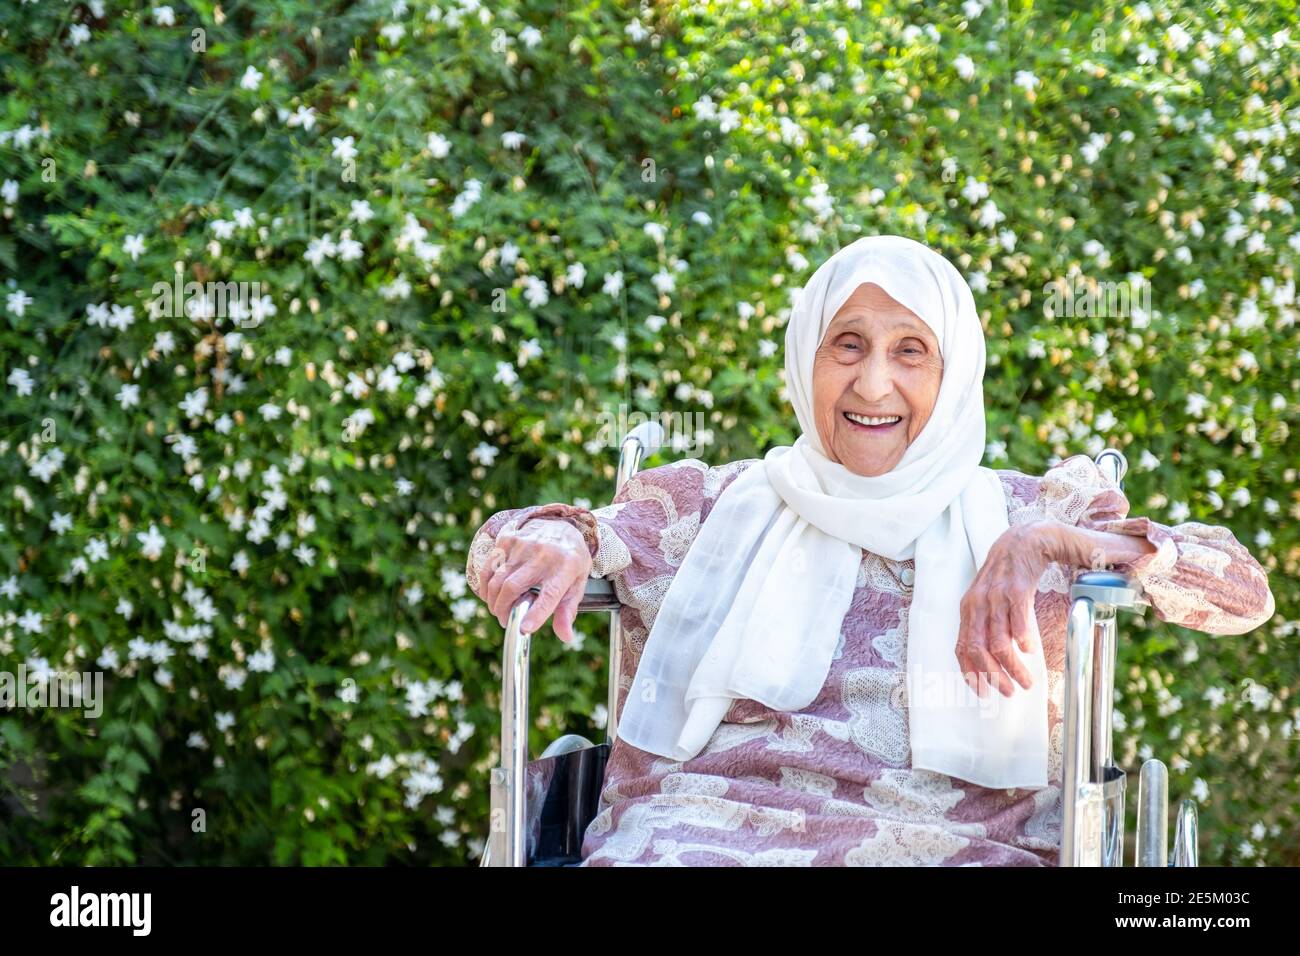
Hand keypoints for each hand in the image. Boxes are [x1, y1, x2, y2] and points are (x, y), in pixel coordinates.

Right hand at [480, 518, 592, 641]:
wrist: (560, 524)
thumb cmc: (569, 560)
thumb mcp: (576, 583)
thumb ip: (567, 610)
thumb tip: (565, 637)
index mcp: (566, 568)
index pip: (549, 594)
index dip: (536, 613)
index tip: (524, 629)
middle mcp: (543, 555)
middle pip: (512, 587)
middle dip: (503, 610)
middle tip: (505, 620)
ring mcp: (523, 545)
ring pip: (497, 579)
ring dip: (493, 600)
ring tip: (499, 609)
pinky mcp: (507, 539)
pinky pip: (489, 568)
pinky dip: (486, 585)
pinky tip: (492, 593)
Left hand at [955, 520, 1058, 697]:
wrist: (1024, 541)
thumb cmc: (1008, 575)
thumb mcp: (991, 600)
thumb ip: (990, 625)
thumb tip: (997, 658)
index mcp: (969, 610)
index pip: (962, 648)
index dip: (970, 673)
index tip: (983, 692)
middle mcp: (978, 605)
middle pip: (978, 650)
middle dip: (993, 676)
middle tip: (1009, 692)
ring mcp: (995, 597)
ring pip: (999, 642)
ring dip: (1013, 667)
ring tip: (1026, 680)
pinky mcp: (1015, 589)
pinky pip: (1016, 619)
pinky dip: (1022, 638)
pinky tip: (1030, 650)